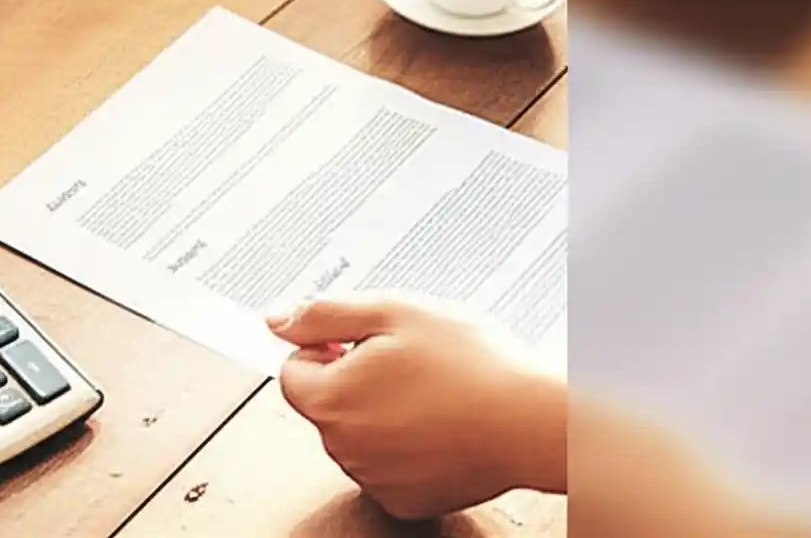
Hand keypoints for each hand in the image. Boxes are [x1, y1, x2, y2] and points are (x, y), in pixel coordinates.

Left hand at [267, 293, 565, 519]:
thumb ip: (325, 313)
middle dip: (355, 379)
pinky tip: (439, 425)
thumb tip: (278, 319)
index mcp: (330, 399)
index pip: (292, 371)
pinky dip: (406, 447)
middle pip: (327, 404)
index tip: (362, 342)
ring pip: (358, 435)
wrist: (532, 421)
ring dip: (381, 412)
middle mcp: (343, 447)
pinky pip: (388, 466)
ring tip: (432, 392)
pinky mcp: (405, 500)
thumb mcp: (393, 311)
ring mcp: (373, 479)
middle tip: (407, 361)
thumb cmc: (472, 364)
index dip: (326, 348)